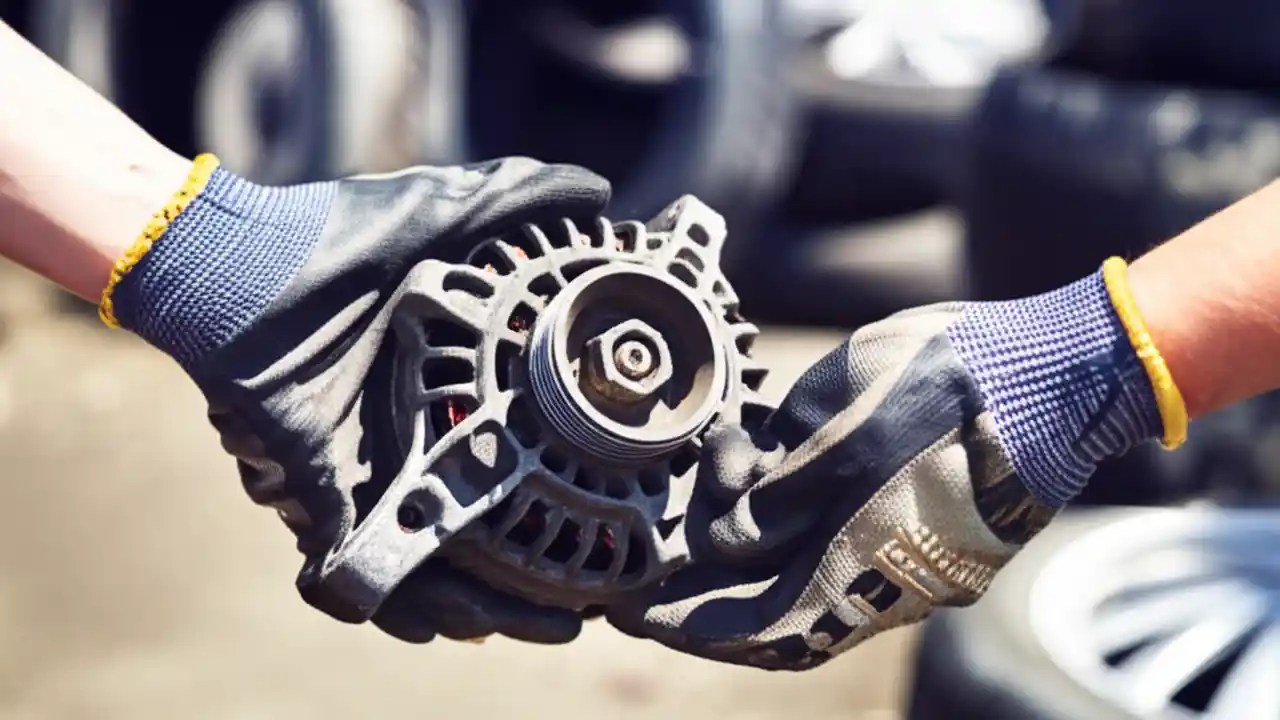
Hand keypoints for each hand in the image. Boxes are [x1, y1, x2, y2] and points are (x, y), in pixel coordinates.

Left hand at [107, 155, 610, 642]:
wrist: (235, 270)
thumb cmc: (334, 240)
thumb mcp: (443, 211)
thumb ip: (520, 197)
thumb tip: (601, 192)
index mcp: (445, 382)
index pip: (512, 448)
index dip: (561, 486)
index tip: (610, 508)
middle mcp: (411, 432)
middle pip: (478, 519)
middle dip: (524, 575)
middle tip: (572, 601)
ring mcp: (365, 466)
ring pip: (428, 559)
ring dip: (479, 603)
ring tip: (530, 623)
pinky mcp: (316, 490)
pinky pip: (354, 566)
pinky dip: (394, 603)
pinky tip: (446, 627)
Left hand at [608, 265, 1180, 669]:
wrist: (1051, 366)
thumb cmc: (957, 390)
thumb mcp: (851, 434)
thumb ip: (781, 498)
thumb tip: (725, 544)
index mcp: (871, 570)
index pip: (763, 628)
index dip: (692, 627)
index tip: (634, 614)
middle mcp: (876, 568)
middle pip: (769, 600)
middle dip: (700, 585)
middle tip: (638, 572)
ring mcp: (887, 535)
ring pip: (790, 559)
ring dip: (736, 530)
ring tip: (700, 485)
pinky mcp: (892, 497)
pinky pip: (819, 520)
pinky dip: (773, 498)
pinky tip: (743, 456)